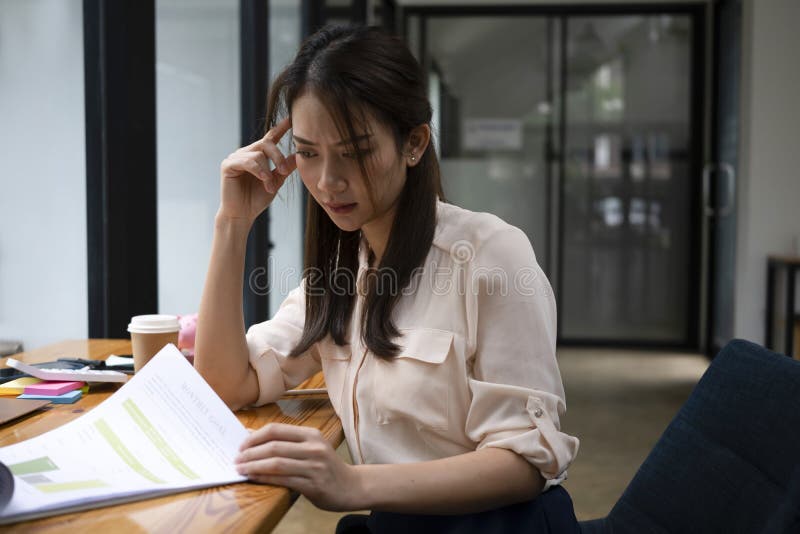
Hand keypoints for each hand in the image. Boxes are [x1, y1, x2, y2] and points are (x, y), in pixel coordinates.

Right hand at [217, 116, 296, 222]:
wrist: (242, 214)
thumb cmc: (257, 199)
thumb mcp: (276, 181)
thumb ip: (285, 168)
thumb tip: (299, 155)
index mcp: (258, 155)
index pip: (270, 137)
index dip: (281, 128)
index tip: (291, 118)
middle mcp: (246, 152)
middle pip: (266, 143)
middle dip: (278, 157)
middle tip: (284, 172)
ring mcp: (236, 157)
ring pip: (258, 154)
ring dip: (267, 171)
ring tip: (269, 186)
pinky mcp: (228, 165)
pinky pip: (247, 161)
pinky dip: (258, 170)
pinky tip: (263, 179)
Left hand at [235, 422, 363, 511]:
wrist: (352, 486)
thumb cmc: (326, 466)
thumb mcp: (311, 448)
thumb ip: (287, 443)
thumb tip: (253, 438)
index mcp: (311, 435)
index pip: (277, 430)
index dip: (255, 437)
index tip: (241, 445)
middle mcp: (313, 448)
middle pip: (274, 446)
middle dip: (250, 453)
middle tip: (236, 459)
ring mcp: (314, 466)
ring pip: (277, 463)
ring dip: (254, 466)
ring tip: (241, 469)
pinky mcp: (313, 484)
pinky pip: (284, 480)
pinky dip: (265, 478)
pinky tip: (254, 478)